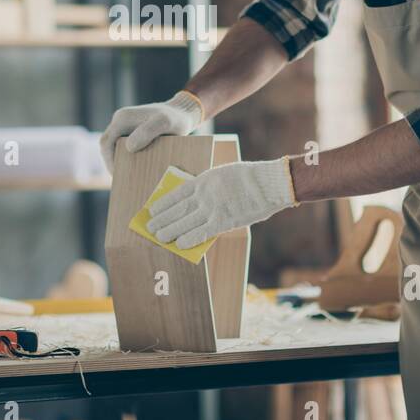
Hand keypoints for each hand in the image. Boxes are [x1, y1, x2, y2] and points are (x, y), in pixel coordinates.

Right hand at [99, 92, 202, 172]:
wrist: (184, 113)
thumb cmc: (176, 118)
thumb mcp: (165, 123)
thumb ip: (148, 131)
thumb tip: (129, 147)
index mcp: (123, 118)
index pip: (106, 143)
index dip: (109, 161)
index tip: (118, 175)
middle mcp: (120, 121)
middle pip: (108, 146)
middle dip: (113, 163)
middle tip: (123, 179)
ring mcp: (125, 126)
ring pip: (114, 147)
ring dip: (120, 161)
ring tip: (130, 176)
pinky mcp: (132, 132)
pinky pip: (123, 147)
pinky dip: (127, 158)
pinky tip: (137, 168)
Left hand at [148, 159, 295, 248]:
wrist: (268, 183)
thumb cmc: (249, 178)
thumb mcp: (223, 174)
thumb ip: (209, 186)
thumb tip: (197, 198)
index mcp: (204, 180)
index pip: (177, 193)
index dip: (164, 203)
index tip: (153, 209)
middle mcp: (204, 195)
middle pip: (178, 209)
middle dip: (163, 219)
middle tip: (150, 227)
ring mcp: (213, 208)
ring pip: (185, 222)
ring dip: (170, 230)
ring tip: (159, 237)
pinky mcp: (223, 221)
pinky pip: (202, 233)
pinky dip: (189, 239)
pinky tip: (179, 244)